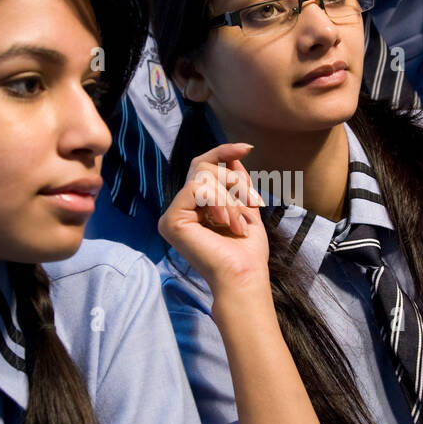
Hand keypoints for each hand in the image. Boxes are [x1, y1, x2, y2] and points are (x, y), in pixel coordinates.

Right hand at [158, 142, 269, 293]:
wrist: (244, 275)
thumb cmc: (247, 251)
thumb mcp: (246, 208)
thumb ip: (237, 183)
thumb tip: (233, 155)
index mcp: (194, 208)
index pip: (202, 168)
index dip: (222, 152)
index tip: (247, 148)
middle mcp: (180, 210)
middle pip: (203, 167)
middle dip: (233, 181)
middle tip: (250, 204)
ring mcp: (172, 215)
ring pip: (202, 176)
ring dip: (229, 197)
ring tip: (237, 224)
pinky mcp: (171, 220)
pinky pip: (196, 188)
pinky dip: (218, 201)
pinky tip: (225, 223)